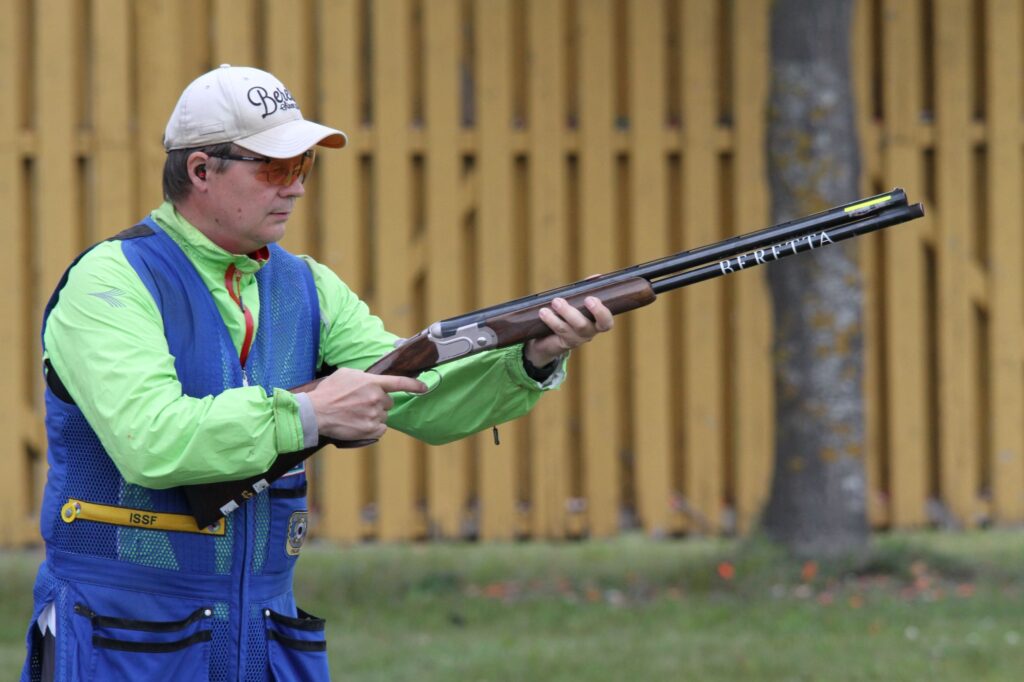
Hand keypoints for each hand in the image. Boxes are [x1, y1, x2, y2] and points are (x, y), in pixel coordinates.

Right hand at [305, 368, 426, 440]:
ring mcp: (374, 415)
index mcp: (372, 382)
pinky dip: (373, 427)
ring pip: (383, 416)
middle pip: (388, 403)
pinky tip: (359, 423)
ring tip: (355, 414)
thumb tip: (371, 381)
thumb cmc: (328, 392)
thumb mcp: (346, 374)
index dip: (414, 385)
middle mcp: (376, 398)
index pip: (399, 383)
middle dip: (378, 403)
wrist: (316, 412)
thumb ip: (363, 377)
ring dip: (374, 415)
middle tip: (360, 404)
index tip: (425, 388)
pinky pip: (381, 429)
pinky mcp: (370, 429)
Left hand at [524, 296, 613, 367]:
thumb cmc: (573, 312)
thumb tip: (597, 277)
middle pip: (583, 327)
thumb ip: (588, 290)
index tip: (590, 299)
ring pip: (567, 330)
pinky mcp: (562, 343)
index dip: (600, 313)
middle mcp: (589, 333)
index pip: (606, 322)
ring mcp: (576, 339)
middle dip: (570, 314)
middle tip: (558, 301)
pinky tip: (543, 312)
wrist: (554, 335)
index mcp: (598, 323)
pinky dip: (550, 321)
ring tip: (547, 306)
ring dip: (555, 317)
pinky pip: (557, 332)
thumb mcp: (580, 301)